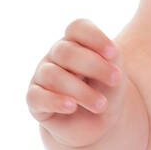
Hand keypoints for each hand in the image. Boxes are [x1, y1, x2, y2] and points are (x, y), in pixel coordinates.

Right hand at [27, 18, 126, 146]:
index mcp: (75, 42)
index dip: (95, 37)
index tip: (114, 53)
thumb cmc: (107, 89)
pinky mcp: (35, 99)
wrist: (99, 121)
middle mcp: (55, 55)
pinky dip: (55, 101)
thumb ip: (109, 60)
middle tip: (115, 80)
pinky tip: (71, 107)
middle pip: (66, 51)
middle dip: (94, 66)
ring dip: (81, 91)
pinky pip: (37, 97)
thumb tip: (102, 57)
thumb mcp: (115, 72)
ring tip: (101, 105)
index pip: (77, 28)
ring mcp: (42, 76)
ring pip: (53, 76)